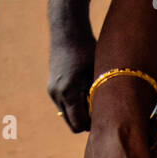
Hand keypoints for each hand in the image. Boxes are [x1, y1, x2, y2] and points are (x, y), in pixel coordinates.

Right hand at [48, 17, 96, 131]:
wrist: (67, 32)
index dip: (92, 126)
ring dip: (79, 115)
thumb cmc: (87, 51)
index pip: (79, 124)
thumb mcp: (97, 75)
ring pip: (67, 116)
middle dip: (85, 123)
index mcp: (68, 92)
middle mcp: (57, 95)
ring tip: (91, 101)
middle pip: (72, 124)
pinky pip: (63, 107)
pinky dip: (74, 106)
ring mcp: (52, 92)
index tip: (103, 119)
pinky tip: (83, 94)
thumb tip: (105, 119)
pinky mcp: (51, 88)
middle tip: (99, 113)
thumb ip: (98, 99)